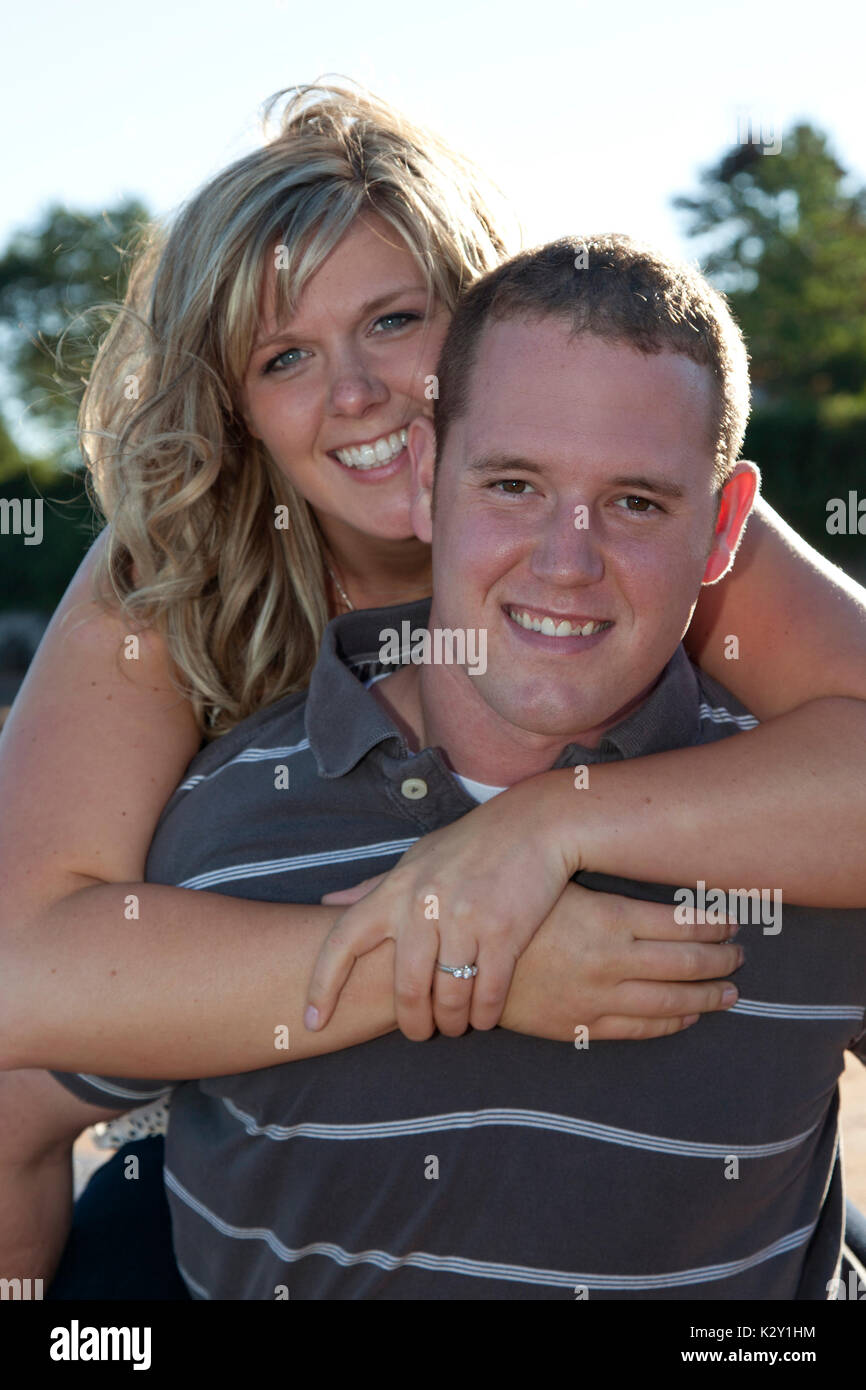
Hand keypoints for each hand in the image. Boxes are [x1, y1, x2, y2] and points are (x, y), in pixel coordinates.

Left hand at [306, 787, 575, 1039]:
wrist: (534, 824)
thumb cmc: (470, 844)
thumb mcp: (416, 858)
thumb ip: (374, 887)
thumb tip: (328, 901)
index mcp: (396, 889)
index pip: (342, 942)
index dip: (322, 986)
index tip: (311, 1021)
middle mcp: (423, 905)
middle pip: (406, 988)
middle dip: (413, 1022)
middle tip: (420, 1033)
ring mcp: (464, 918)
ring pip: (449, 997)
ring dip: (452, 1023)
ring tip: (455, 1027)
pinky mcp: (504, 931)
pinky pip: (488, 993)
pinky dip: (484, 1015)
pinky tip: (483, 1018)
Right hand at [500, 881, 741, 1041]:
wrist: (463, 961)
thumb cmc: (512, 911)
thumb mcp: (560, 886)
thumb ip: (608, 888)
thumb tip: (653, 876)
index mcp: (609, 918)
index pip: (683, 924)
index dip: (715, 924)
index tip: (734, 921)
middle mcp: (611, 960)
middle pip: (688, 964)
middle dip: (722, 959)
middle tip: (741, 954)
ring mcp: (599, 997)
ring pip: (672, 1001)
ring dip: (709, 995)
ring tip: (731, 990)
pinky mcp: (583, 1025)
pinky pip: (641, 1028)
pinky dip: (673, 1022)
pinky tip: (689, 1014)